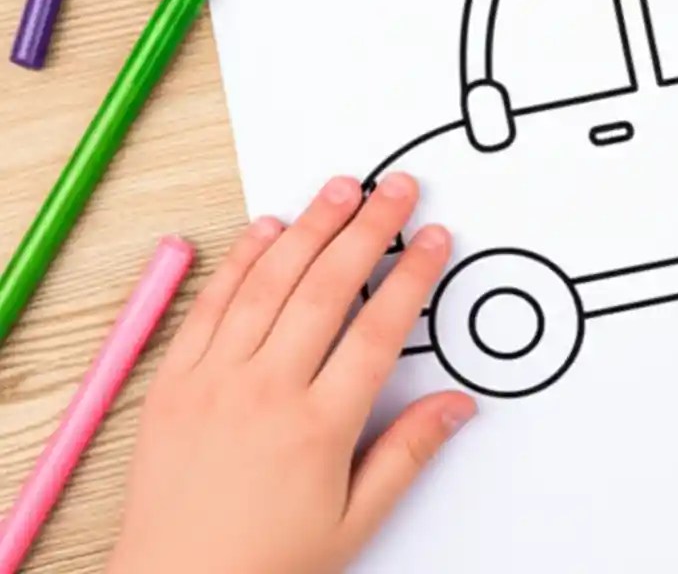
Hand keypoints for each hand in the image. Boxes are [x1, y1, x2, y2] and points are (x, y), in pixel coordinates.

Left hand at [107, 173, 475, 573]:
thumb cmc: (265, 563)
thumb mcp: (354, 520)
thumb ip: (407, 454)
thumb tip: (457, 406)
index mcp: (318, 428)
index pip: (378, 330)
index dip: (413, 276)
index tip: (434, 239)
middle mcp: (265, 392)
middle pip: (328, 287)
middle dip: (368, 227)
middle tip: (396, 187)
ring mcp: (213, 380)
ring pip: (269, 282)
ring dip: (309, 227)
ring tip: (339, 188)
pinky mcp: (173, 381)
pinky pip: (210, 305)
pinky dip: (240, 260)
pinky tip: (267, 229)